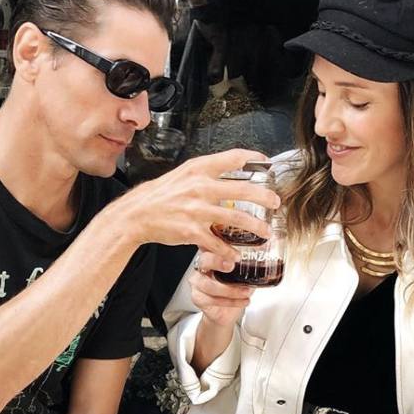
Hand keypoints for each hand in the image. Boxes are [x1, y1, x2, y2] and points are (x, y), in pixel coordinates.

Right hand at [117, 148, 280, 264]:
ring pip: (235, 218)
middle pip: (242, 189)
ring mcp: (197, 210)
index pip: (233, 158)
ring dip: (255, 227)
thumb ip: (206, 172)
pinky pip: (217, 242)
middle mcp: (200, 187)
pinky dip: (229, 251)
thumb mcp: (183, 174)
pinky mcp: (191, 231)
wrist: (137, 214)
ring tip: (266, 232)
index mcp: (199, 169)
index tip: (267, 162)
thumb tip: (230, 170)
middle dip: (264, 196)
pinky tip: (237, 255)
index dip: (253, 158)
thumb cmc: (161, 195)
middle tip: (275, 203)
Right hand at [190, 249, 253, 326]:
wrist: (225, 313)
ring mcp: (197, 282)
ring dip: (230, 289)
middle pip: (204, 260)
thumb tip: (266, 260)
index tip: (233, 250)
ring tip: (246, 291)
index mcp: (212, 255)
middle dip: (217, 262)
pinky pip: (212, 299)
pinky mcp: (197, 297)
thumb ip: (248, 266)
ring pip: (209, 285)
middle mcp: (202, 266)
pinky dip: (230, 301)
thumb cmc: (232, 290)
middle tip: (231, 266)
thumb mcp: (242, 274)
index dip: (219, 245)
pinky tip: (243, 301)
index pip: (212, 245)